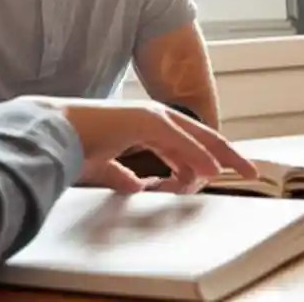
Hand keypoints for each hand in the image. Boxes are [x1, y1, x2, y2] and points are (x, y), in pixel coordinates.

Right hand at [28, 97, 256, 193]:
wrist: (51, 131)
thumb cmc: (74, 145)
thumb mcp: (106, 165)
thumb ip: (122, 174)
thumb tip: (136, 186)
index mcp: (148, 126)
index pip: (191, 142)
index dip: (213, 157)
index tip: (230, 173)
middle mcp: (155, 118)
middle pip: (204, 137)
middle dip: (229, 156)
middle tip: (252, 173)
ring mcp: (152, 117)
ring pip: (197, 140)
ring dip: (213, 162)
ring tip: (226, 178)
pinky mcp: (145, 121)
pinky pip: (180, 142)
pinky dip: (197, 157)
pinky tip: (211, 172)